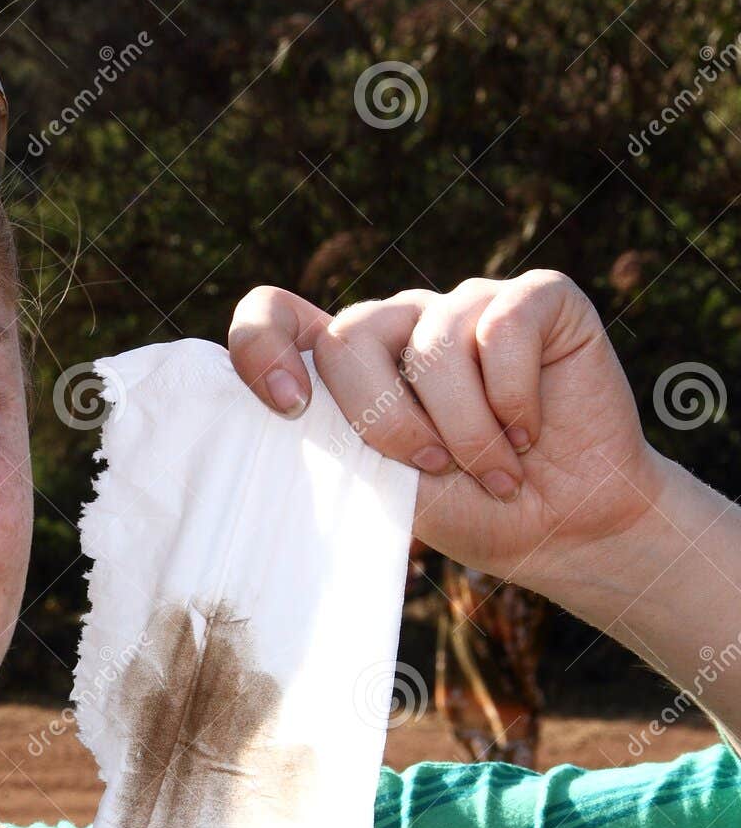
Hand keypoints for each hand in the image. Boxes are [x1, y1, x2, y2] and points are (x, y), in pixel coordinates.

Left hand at [226, 271, 669, 588]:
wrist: (566, 528)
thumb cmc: (468, 509)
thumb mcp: (381, 488)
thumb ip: (331, 443)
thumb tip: (281, 418)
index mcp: (347, 364)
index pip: (272, 313)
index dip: (262, 346)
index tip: (290, 407)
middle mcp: (400, 323)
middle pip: (349, 335)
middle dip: (385, 420)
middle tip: (432, 466)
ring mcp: (466, 304)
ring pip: (434, 344)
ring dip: (466, 428)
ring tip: (496, 469)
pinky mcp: (537, 299)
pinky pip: (504, 330)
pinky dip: (515, 398)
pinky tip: (531, 430)